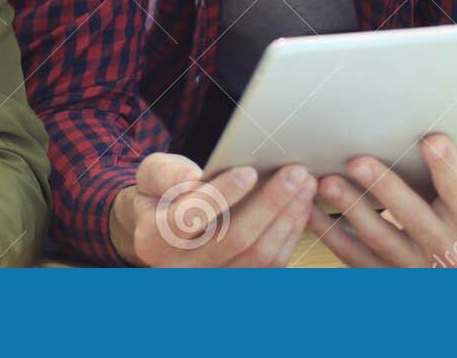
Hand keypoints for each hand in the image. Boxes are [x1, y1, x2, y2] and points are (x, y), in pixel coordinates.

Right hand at [109, 152, 317, 266]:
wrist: (165, 230)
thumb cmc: (161, 194)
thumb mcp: (151, 175)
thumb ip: (166, 174)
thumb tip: (192, 179)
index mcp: (152, 240)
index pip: (189, 219)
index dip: (220, 196)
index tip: (249, 171)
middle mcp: (180, 271)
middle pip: (233, 240)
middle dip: (270, 204)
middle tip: (295, 173)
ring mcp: (211, 283)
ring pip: (258, 257)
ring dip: (287, 219)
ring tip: (305, 184)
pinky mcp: (236, 285)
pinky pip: (271, 267)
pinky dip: (289, 235)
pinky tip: (300, 208)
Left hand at [306, 134, 456, 266]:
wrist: (447, 263)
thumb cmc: (455, 209)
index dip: (447, 167)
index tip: (431, 138)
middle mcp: (446, 250)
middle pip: (414, 218)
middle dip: (385, 188)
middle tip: (357, 160)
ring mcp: (413, 267)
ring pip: (379, 239)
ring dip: (350, 210)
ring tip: (327, 182)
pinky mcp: (382, 276)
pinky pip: (351, 255)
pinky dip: (328, 233)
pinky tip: (308, 209)